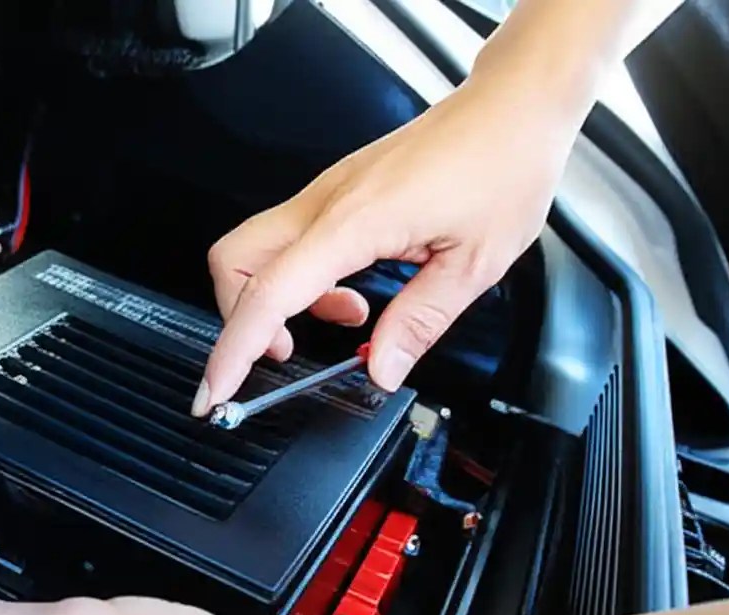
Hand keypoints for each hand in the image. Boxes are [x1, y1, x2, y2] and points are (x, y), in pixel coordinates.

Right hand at [193, 71, 585, 414]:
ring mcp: (324, 194)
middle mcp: (326, 203)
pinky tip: (348, 295)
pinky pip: (288, 243)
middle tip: (282, 356)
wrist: (511, 108)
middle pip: (231, 261)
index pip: (268, 291)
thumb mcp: (475, 264)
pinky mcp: (334, 194)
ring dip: (276, 301)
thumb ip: (418, 323)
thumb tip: (382, 370)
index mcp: (355, 221)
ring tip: (340, 320)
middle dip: (239, 320)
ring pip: (253, 252)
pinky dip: (301, 282)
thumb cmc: (500, 165)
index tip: (217, 391)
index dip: (235, 349)